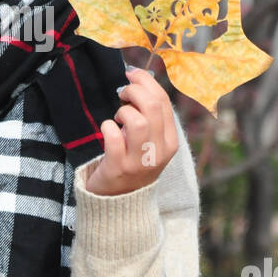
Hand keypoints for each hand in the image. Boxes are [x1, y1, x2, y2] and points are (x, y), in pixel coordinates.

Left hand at [83, 66, 177, 196]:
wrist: (119, 202)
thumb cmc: (133, 163)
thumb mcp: (151, 143)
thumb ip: (150, 117)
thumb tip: (140, 79)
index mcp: (170, 142)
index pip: (164, 102)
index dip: (147, 82)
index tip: (132, 74)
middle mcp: (159, 152)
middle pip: (152, 107)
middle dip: (134, 91)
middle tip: (122, 93)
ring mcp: (139, 162)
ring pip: (137, 121)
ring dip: (123, 111)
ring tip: (118, 117)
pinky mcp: (118, 168)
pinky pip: (114, 138)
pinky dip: (107, 127)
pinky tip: (106, 129)